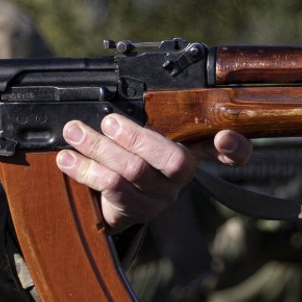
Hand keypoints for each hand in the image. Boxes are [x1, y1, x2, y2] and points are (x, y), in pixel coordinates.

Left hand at [53, 115, 250, 229]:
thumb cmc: (124, 152)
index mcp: (190, 149)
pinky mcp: (135, 211)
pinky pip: (110, 187)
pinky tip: (66, 158)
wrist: (104, 200)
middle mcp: (180, 176)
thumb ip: (142, 115)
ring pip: (133, 171)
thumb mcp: (138, 131)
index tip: (225, 138)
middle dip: (136, 137)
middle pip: (172, 160)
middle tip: (108, 122)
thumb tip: (118, 89)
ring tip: (74, 132)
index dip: (234, 148)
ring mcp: (159, 197)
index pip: (229, 151)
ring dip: (99, 148)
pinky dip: (83, 168)